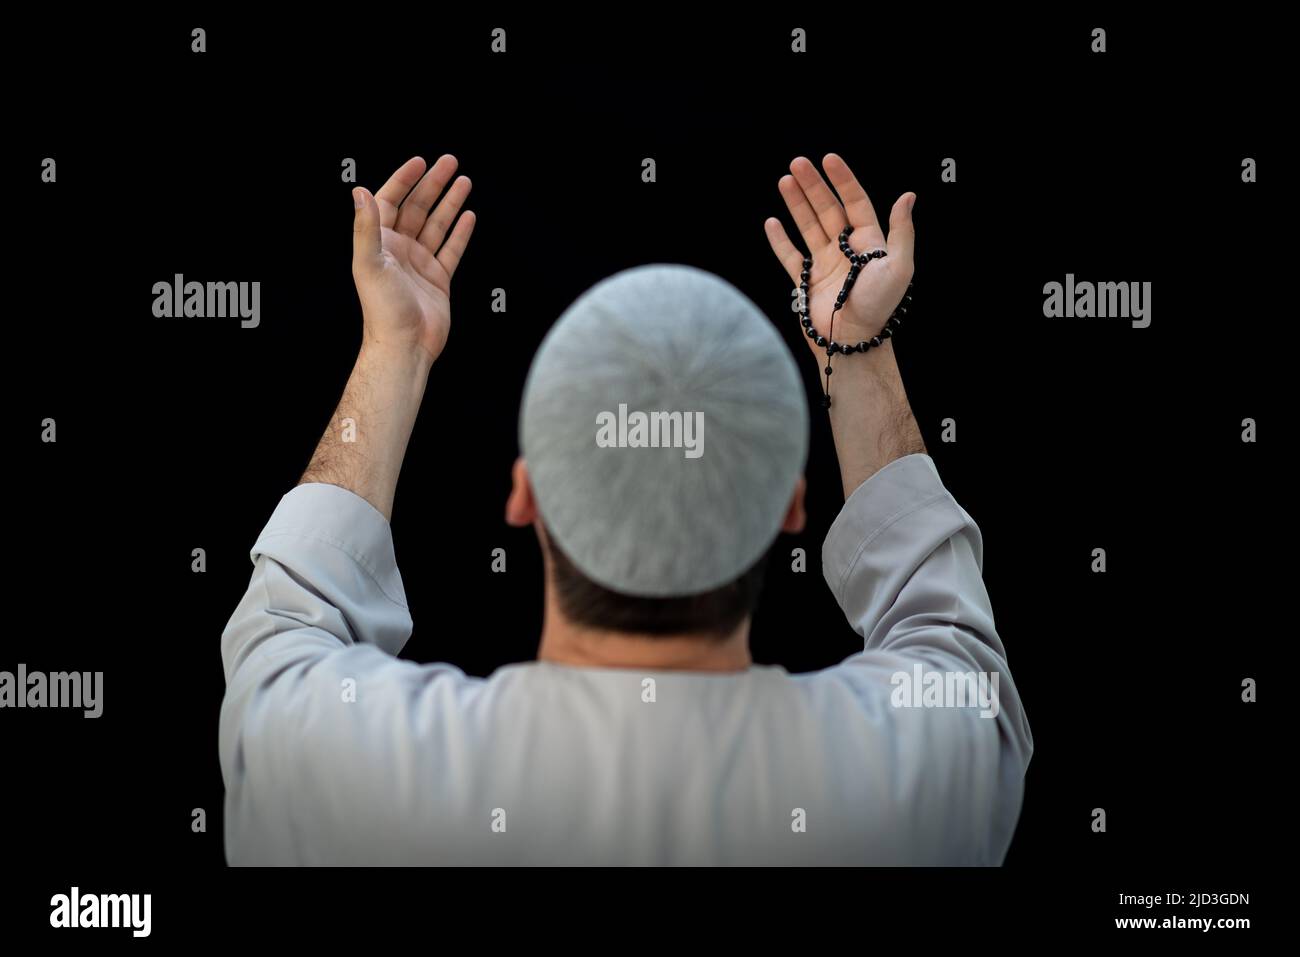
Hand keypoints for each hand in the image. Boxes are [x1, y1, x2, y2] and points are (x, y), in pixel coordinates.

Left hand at [351, 155, 475, 365]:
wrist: (405, 345)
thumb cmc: (383, 309)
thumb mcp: (369, 263)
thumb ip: (366, 227)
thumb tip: (360, 191)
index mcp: (380, 243)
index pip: (390, 201)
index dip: (404, 180)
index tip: (420, 162)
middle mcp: (399, 250)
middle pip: (418, 208)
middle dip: (434, 184)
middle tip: (450, 162)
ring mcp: (419, 263)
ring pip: (437, 225)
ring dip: (450, 203)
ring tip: (464, 182)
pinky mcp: (438, 279)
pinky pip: (451, 249)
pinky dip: (460, 232)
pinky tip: (468, 216)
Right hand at [764, 154, 913, 356]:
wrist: (851, 341)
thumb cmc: (878, 306)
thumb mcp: (899, 266)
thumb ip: (902, 231)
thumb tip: (908, 195)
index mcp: (869, 243)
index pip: (855, 202)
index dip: (842, 180)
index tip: (829, 159)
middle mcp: (846, 250)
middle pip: (828, 210)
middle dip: (813, 186)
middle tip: (797, 163)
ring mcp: (825, 265)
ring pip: (808, 226)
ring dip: (796, 204)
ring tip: (784, 181)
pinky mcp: (806, 282)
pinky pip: (791, 257)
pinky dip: (780, 240)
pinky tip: (772, 222)